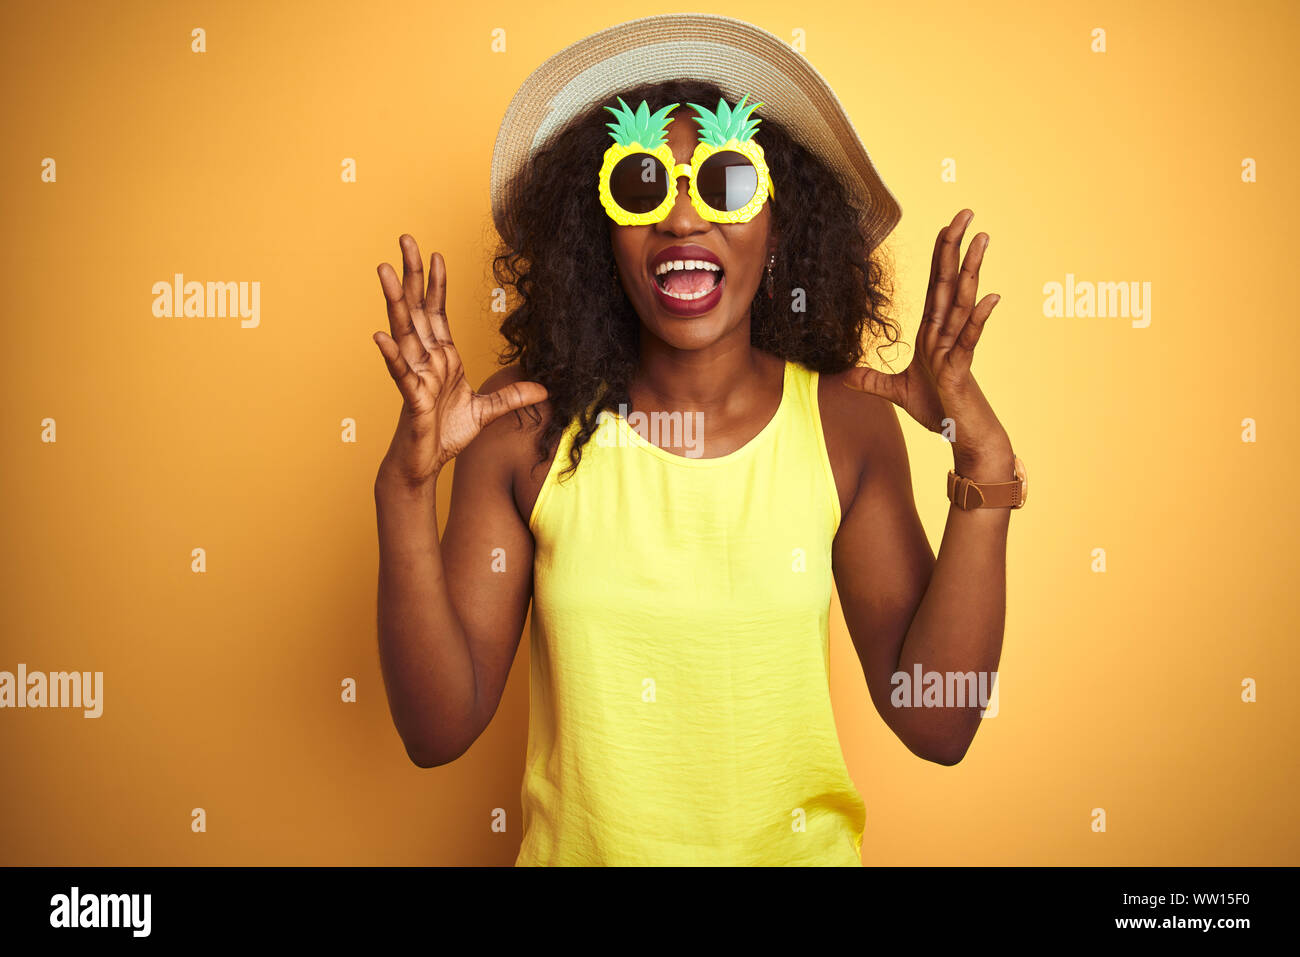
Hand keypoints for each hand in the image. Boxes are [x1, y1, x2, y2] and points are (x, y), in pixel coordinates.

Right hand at [373, 235, 546, 485]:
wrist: (425, 464)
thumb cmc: (445, 435)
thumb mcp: (486, 412)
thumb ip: (512, 398)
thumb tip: (544, 390)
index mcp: (442, 357)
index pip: (437, 312)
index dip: (436, 283)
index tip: (435, 254)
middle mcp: (425, 360)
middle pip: (416, 309)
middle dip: (411, 275)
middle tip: (405, 240)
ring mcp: (415, 376)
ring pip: (403, 332)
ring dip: (394, 302)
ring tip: (385, 270)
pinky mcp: (412, 399)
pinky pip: (399, 373)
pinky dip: (390, 355)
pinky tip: (380, 335)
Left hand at [844, 209, 1010, 475]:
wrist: (962, 436)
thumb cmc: (938, 410)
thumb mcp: (895, 393)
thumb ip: (870, 381)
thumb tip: (842, 376)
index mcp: (932, 332)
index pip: (935, 286)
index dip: (939, 256)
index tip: (945, 226)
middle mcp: (946, 333)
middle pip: (950, 283)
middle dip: (956, 248)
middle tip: (966, 212)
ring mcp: (955, 348)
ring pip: (963, 303)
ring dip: (972, 270)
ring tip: (983, 239)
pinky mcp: (960, 369)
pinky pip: (970, 340)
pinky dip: (981, 318)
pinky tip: (992, 296)